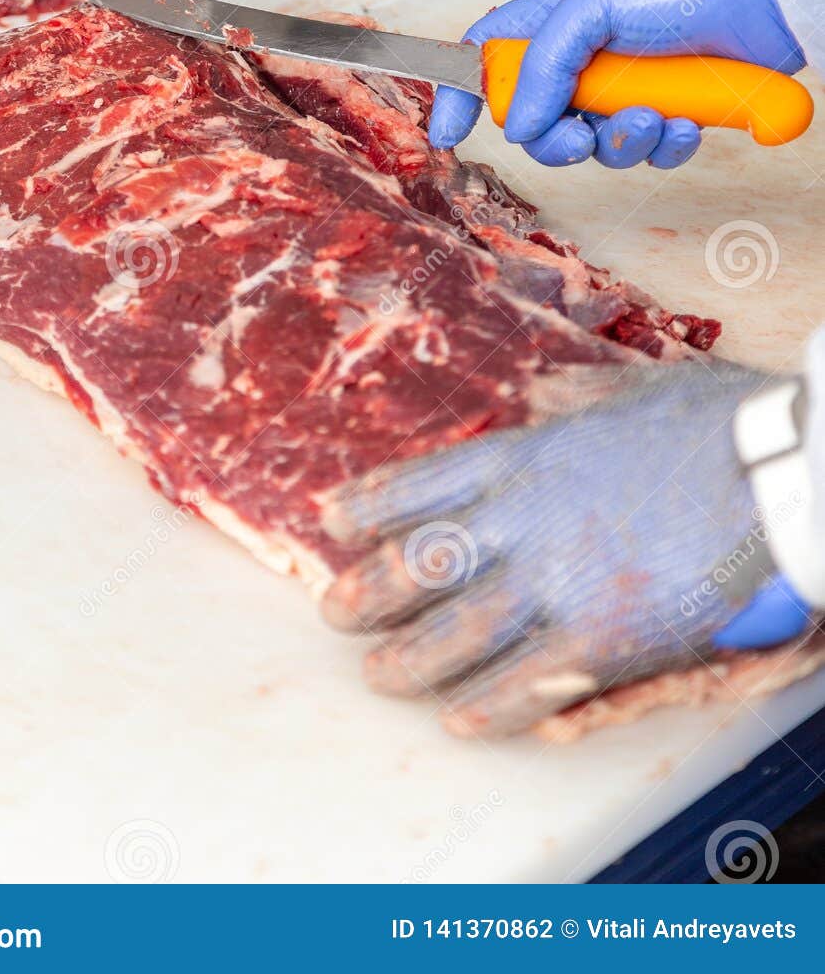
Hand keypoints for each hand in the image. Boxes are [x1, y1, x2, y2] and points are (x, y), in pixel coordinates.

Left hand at [321, 362, 812, 737]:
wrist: (778, 474)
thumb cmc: (717, 424)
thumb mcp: (630, 389)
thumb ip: (575, 398)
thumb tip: (543, 393)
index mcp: (526, 455)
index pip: (420, 485)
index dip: (369, 507)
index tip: (332, 521)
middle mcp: (521, 519)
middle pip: (418, 564)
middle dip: (367, 594)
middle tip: (336, 613)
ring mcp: (553, 582)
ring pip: (453, 635)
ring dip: (408, 662)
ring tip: (380, 678)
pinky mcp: (597, 640)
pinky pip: (521, 685)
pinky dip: (485, 707)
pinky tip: (460, 722)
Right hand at [430, 0, 804, 167]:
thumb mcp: (594, 4)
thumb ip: (544, 65)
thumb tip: (515, 125)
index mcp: (555, 16)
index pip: (488, 55)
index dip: (463, 94)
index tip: (449, 134)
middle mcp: (587, 55)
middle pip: (538, 119)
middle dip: (556, 138)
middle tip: (578, 136)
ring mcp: (630, 85)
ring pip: (596, 144)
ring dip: (623, 140)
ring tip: (655, 115)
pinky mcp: (673, 110)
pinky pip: (650, 151)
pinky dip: (666, 144)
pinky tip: (688, 123)